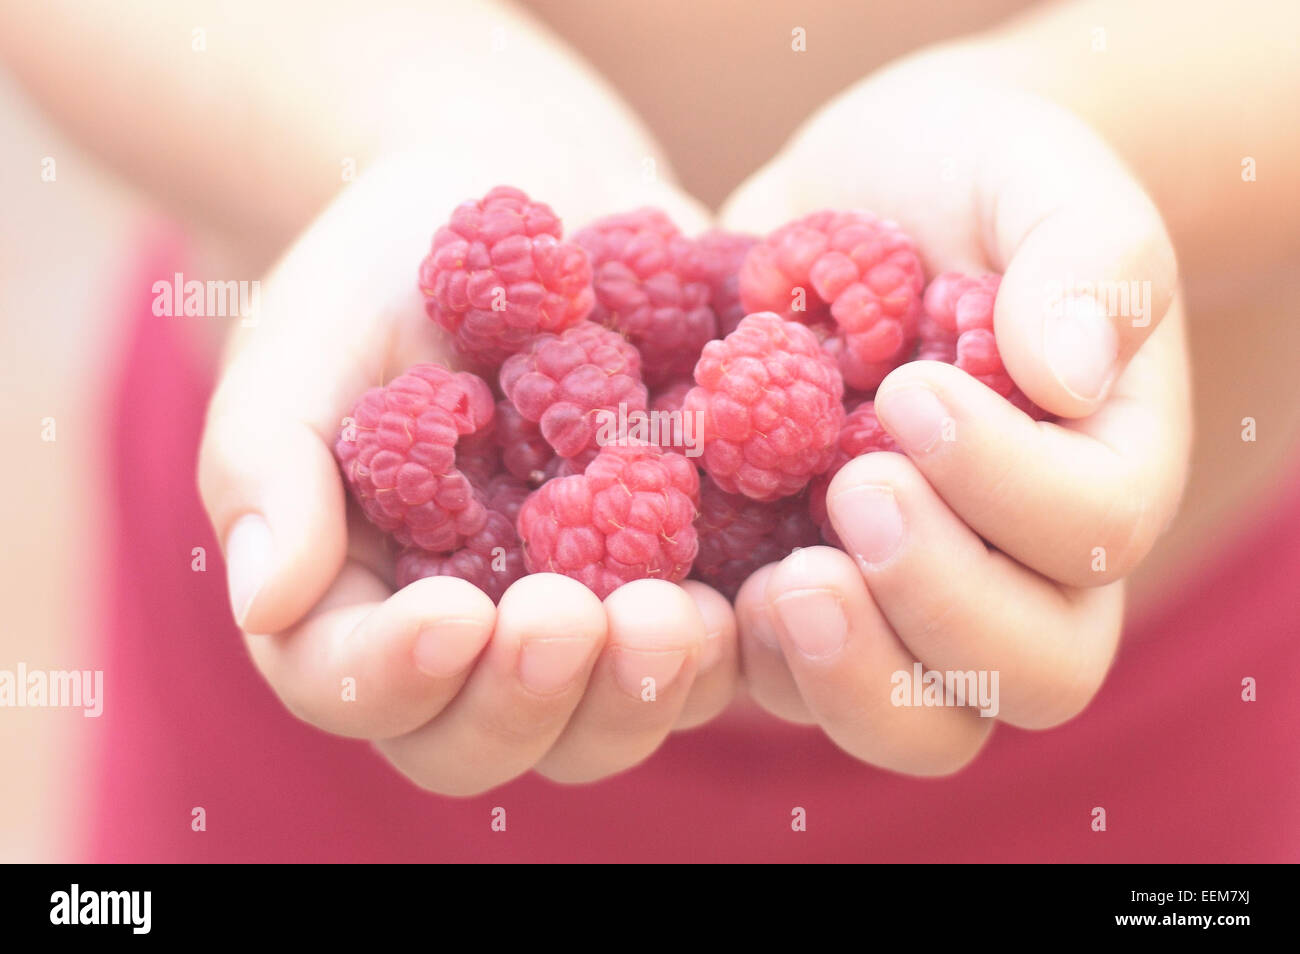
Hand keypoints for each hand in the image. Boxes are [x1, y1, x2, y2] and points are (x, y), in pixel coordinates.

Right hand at [198, 148, 739, 794]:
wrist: (530, 199)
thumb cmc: (393, 271)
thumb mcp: (307, 342)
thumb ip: (269, 467)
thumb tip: (264, 601)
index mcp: (358, 594)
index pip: (353, 687)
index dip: (395, 677)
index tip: (454, 612)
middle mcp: (470, 637)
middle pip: (486, 741)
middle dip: (529, 700)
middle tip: (568, 619)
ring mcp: (581, 617)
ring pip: (606, 723)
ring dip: (642, 691)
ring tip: (676, 612)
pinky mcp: (676, 580)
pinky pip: (711, 654)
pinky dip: (737, 639)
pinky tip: (766, 584)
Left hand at [718, 50, 1189, 773]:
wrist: (859, 198)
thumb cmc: (966, 180)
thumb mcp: (1035, 175)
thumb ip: (1084, 253)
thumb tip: (1073, 371)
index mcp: (1097, 467)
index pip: (1090, 532)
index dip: (1008, 487)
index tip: (912, 392)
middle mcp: (1014, 564)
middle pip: (1025, 676)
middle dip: (941, 607)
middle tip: (854, 497)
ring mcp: (901, 599)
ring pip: (910, 720)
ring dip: (844, 672)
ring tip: (778, 582)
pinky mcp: (795, 595)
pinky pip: (782, 676)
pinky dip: (737, 654)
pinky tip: (687, 585)